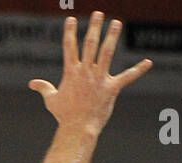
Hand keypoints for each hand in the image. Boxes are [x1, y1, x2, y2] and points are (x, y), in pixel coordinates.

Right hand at [29, 14, 151, 136]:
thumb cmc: (64, 116)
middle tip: (98, 14)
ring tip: (116, 23)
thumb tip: (33, 83)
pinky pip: (127, 77)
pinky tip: (149, 62)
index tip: (71, 19)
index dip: (70, 32)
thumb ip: (44, 88)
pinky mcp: (111, 89)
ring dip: (112, 36)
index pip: (69, 47)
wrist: (78, 129)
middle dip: (94, 27)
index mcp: (71, 72)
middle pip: (90, 44)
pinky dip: (138, 70)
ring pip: (107, 53)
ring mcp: (99, 79)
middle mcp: (86, 72)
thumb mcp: (51, 100)